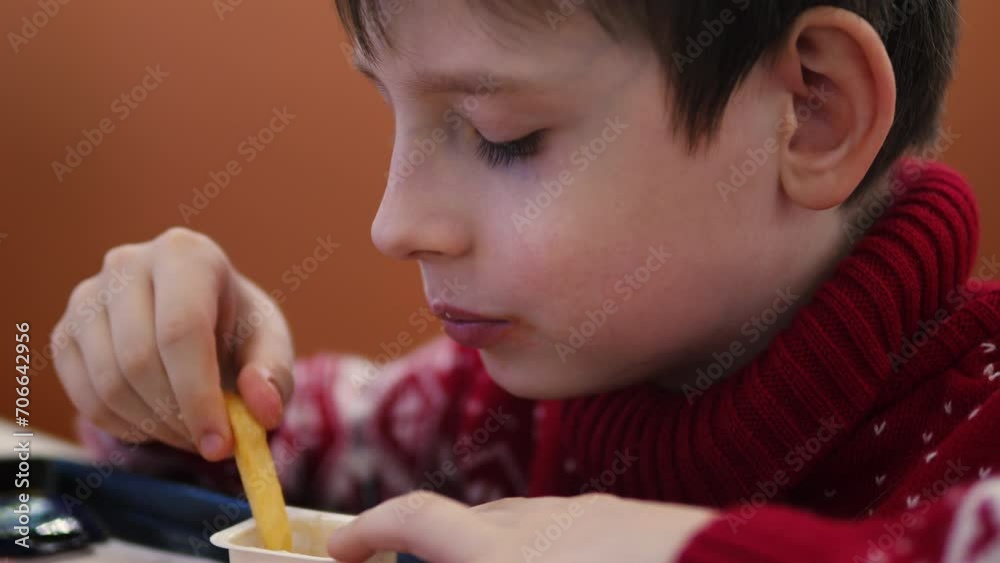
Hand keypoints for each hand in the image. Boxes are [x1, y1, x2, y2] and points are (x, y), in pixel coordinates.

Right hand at [52, 227, 294, 459]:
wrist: (200, 319)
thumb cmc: (238, 330)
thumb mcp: (270, 346)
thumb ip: (275, 376)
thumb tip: (263, 410)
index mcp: (186, 253)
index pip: (181, 330)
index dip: (199, 395)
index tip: (221, 445)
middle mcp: (128, 264)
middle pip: (140, 360)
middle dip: (178, 417)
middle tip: (211, 444)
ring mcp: (88, 297)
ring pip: (109, 384)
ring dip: (154, 426)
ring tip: (191, 431)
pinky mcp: (65, 333)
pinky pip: (86, 398)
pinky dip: (125, 426)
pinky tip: (158, 423)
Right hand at [326, 492, 717, 562]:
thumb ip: (480, 559)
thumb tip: (446, 555)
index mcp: (511, 557)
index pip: (416, 520)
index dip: (369, 532)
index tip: (341, 552)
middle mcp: (544, 524)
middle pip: (465, 521)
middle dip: (434, 551)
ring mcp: (589, 512)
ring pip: (519, 522)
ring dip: (492, 549)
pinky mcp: (626, 513)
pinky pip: (565, 523)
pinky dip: (543, 546)